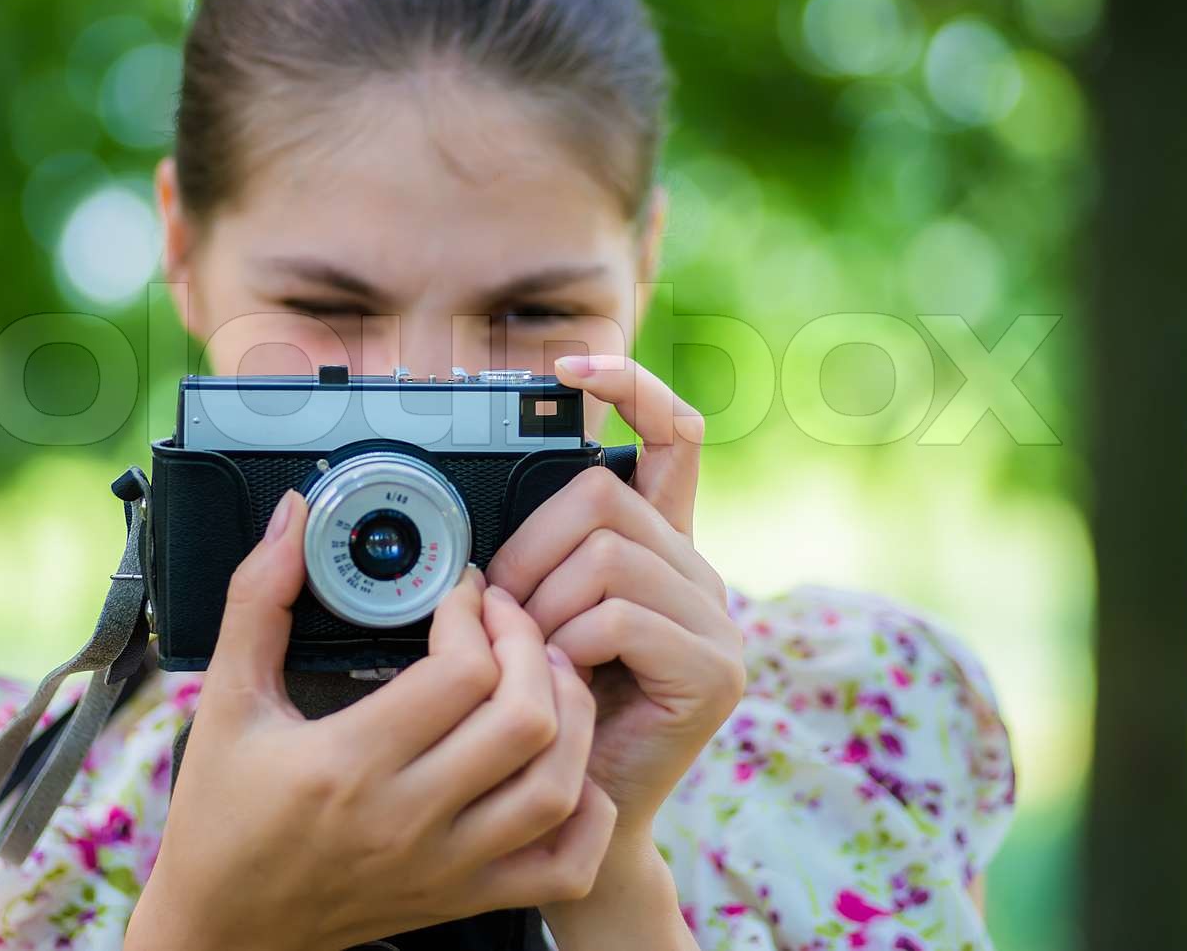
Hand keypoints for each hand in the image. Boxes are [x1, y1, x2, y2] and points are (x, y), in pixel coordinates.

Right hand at [126, 489, 616, 950]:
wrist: (221, 930)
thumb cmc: (221, 820)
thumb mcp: (227, 701)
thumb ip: (257, 601)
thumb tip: (291, 520)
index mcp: (348, 762)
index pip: (460, 674)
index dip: (476, 613)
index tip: (462, 592)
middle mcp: (407, 819)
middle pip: (526, 722)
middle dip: (533, 647)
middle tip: (509, 621)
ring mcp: (446, 866)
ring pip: (557, 787)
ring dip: (570, 716)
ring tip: (544, 676)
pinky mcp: (465, 899)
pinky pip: (564, 866)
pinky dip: (584, 810)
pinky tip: (560, 763)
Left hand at [486, 354, 746, 843]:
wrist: (557, 820)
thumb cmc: (529, 714)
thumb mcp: (523, 616)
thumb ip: (526, 558)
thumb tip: (473, 515)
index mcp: (655, 545)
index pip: (672, 434)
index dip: (631, 387)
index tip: (571, 365)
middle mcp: (695, 571)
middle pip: (603, 494)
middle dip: (529, 549)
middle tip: (504, 613)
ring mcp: (714, 621)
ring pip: (604, 553)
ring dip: (540, 606)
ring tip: (532, 656)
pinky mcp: (712, 671)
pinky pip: (618, 614)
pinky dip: (567, 644)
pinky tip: (561, 678)